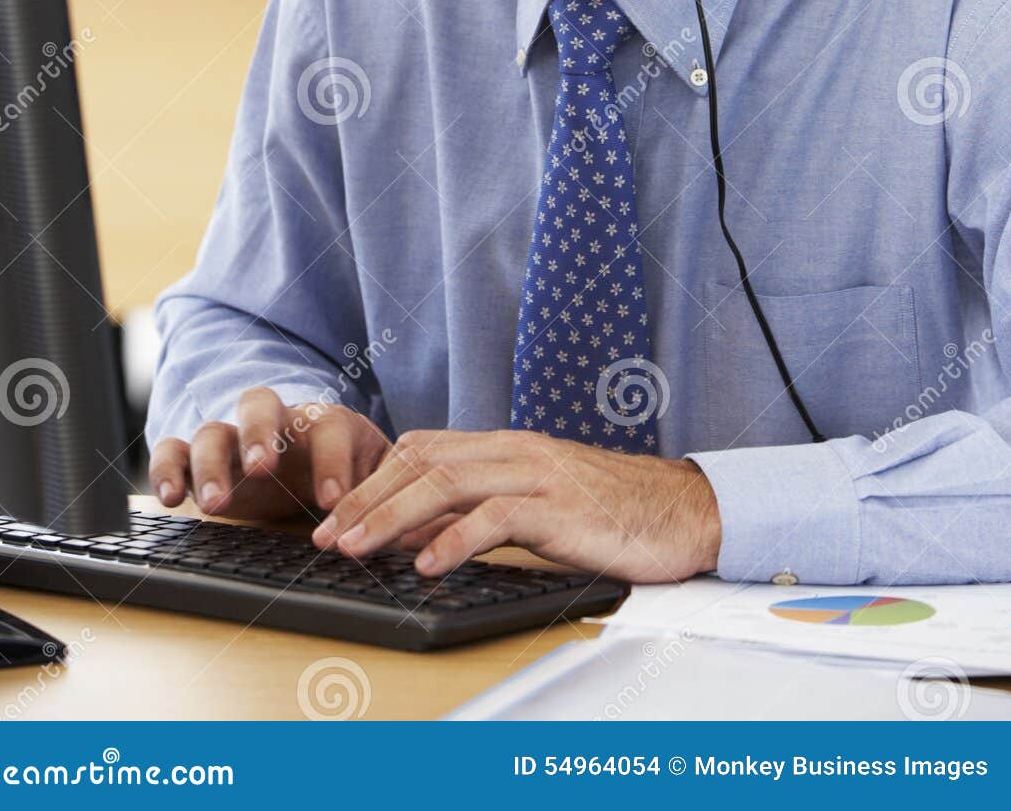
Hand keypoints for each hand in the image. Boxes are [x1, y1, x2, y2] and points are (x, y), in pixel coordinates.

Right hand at [148, 388, 389, 520]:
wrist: (314, 476)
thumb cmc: (349, 478)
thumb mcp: (375, 482)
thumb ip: (385, 493)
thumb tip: (407, 526)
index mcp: (323, 421)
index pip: (327, 425)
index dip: (330, 462)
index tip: (332, 503)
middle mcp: (273, 423)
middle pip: (259, 404)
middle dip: (259, 434)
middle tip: (263, 468)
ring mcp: (232, 440)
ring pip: (211, 430)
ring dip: (210, 463)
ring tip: (214, 503)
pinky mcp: (199, 463)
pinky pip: (173, 452)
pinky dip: (167, 469)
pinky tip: (170, 499)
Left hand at [311, 429, 720, 580]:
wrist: (685, 510)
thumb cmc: (613, 512)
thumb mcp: (537, 506)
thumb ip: (482, 510)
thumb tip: (418, 534)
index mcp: (506, 447)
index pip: (421, 450)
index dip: (372, 480)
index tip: (334, 516)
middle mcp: (515, 451)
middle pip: (421, 461)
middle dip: (365, 499)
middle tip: (325, 536)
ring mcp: (537, 474)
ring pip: (445, 482)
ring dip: (390, 516)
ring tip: (355, 547)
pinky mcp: (560, 506)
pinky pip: (496, 517)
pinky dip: (454, 540)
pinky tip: (427, 564)